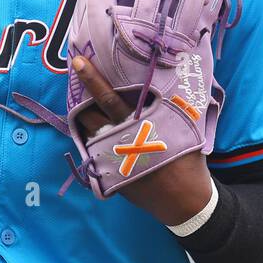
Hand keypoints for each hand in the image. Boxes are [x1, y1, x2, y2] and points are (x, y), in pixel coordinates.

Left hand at [70, 55, 213, 224]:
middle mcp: (121, 140)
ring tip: (79, 96)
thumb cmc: (188, 160)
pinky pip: (92, 150)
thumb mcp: (185, 128)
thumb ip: (174, 105)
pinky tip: (92, 125)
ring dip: (83, 114)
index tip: (79, 61)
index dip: (93, 79)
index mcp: (140, 126)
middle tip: (74, 69)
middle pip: (91, 113)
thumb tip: (180, 75)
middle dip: (81, 92)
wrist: (184, 201)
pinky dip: (90, 135)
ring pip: (88, 130)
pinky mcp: (110, 173)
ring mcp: (112, 158)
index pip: (109, 99)